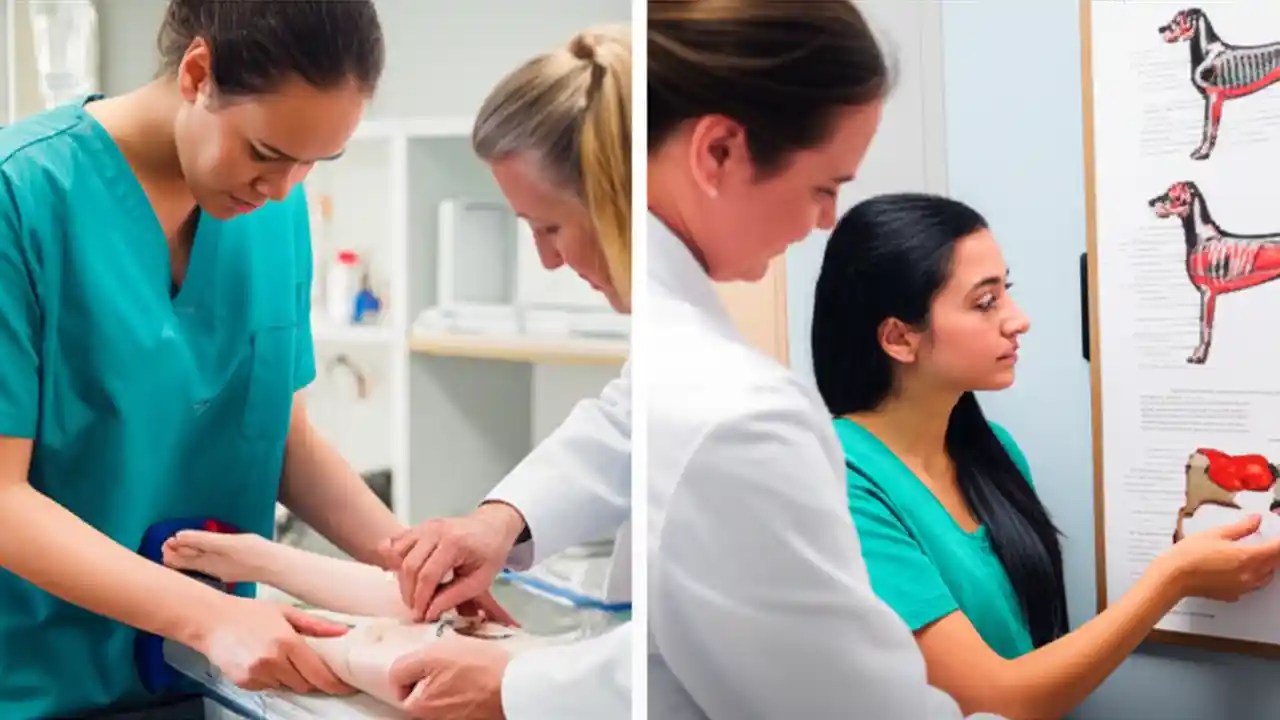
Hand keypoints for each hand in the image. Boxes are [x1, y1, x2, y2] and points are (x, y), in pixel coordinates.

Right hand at [197, 597, 354, 694]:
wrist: (211, 621)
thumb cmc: (249, 613)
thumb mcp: (286, 612)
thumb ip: (316, 624)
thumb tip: (343, 632)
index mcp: (287, 642)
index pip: (318, 673)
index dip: (334, 684)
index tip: (346, 686)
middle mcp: (273, 661)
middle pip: (304, 684)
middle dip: (312, 679)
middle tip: (312, 666)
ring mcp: (257, 674)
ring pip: (286, 687)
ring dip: (291, 678)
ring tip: (281, 657)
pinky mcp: (244, 683)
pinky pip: (268, 687)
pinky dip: (272, 679)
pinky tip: (264, 661)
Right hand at [380, 503, 524, 623]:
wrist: (491, 526)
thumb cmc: (490, 553)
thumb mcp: (481, 579)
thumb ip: (454, 596)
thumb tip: (429, 613)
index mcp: (454, 543)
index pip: (428, 575)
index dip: (421, 599)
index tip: (422, 616)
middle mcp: (435, 531)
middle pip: (410, 566)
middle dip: (410, 593)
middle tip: (417, 609)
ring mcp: (424, 527)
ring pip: (399, 554)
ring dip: (402, 579)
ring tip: (414, 595)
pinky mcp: (418, 527)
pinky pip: (397, 545)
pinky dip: (395, 561)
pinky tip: (405, 576)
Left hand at [390, 636, 510, 719]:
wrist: (516, 684)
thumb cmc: (476, 667)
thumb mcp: (432, 654)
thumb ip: (404, 667)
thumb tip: (397, 678)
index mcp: (419, 707)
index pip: (402, 686)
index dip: (415, 667)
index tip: (433, 659)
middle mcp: (434, 719)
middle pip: (424, 692)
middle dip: (434, 676)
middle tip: (454, 661)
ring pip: (445, 697)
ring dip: (453, 683)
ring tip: (471, 669)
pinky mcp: (475, 718)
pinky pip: (464, 702)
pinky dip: (470, 692)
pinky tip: (482, 680)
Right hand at [1157, 514, 1279, 601]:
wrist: (1174, 576)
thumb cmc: (1189, 555)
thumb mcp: (1215, 533)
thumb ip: (1241, 527)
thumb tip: (1255, 520)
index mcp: (1247, 557)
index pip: (1277, 548)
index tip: (1279, 535)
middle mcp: (1249, 574)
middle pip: (1275, 563)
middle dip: (1276, 552)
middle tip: (1272, 543)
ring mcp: (1242, 587)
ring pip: (1267, 577)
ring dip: (1269, 565)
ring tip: (1262, 555)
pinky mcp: (1233, 594)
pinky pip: (1253, 586)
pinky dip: (1255, 577)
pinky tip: (1245, 570)